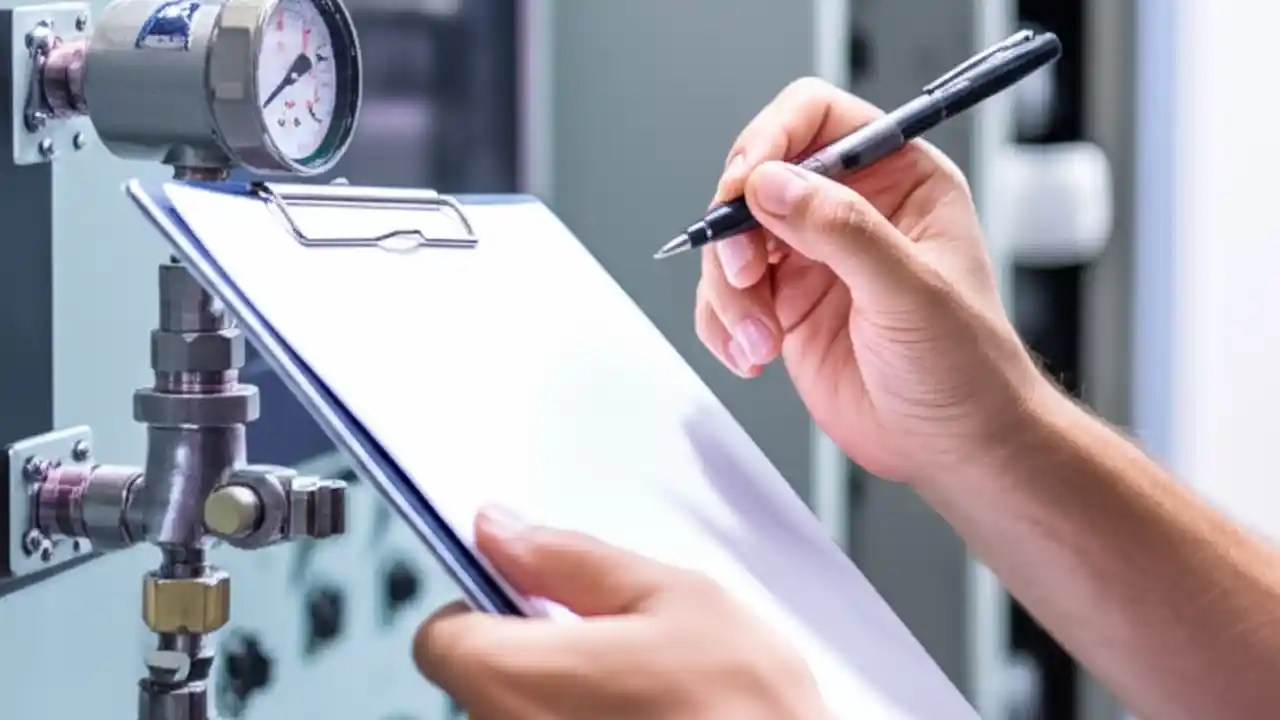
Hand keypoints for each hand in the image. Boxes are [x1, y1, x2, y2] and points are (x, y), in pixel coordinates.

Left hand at [413, 507, 828, 719]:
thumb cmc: (751, 710)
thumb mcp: (672, 597)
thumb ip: (571, 559)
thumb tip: (501, 530)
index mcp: (519, 680)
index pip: (440, 637)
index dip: (483, 604)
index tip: (528, 593)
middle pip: (481, 679)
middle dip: (531, 647)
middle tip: (608, 636)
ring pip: (520, 711)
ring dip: (562, 691)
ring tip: (641, 685)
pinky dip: (585, 718)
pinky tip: (646, 716)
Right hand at [696, 78, 1047, 486]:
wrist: (955, 449)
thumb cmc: (967, 369)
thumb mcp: (912, 291)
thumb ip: (841, 230)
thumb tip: (772, 185)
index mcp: (898, 178)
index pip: (816, 118)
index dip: (771, 140)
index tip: (745, 187)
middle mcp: (848, 210)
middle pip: (757, 179)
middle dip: (738, 230)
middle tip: (746, 275)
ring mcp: (811, 259)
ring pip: (732, 242)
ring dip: (728, 290)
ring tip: (759, 337)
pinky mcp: (784, 307)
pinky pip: (725, 296)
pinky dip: (722, 325)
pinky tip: (754, 354)